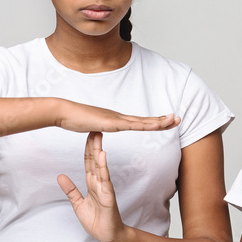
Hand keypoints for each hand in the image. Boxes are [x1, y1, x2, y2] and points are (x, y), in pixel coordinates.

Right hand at [56, 99, 180, 132]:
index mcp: (115, 119)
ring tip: (174, 119)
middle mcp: (119, 117)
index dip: (153, 121)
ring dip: (159, 121)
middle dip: (162, 120)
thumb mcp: (90, 126)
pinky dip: (146, 124)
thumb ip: (97, 128)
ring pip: (142, 121)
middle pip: (145, 120)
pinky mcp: (111, 123)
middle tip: (178, 118)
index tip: (166, 121)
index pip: (138, 122)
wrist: (63, 112)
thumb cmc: (74, 119)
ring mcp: (116, 119)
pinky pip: (132, 125)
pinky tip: (156, 125)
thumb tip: (99, 129)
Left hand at [57, 132, 128, 241]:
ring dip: (99, 151)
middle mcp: (99, 183)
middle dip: (93, 144)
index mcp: (92, 184)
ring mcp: (105, 189)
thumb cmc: (96, 221)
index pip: (89, 162)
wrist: (108, 236)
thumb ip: (70, 190)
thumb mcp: (78, 204)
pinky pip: (105, 180)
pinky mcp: (108, 196)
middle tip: (94, 127)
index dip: (87, 149)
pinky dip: (103, 167)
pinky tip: (102, 156)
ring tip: (98, 136)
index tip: (87, 134)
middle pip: (95, 160)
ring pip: (100, 166)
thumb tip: (60, 176)